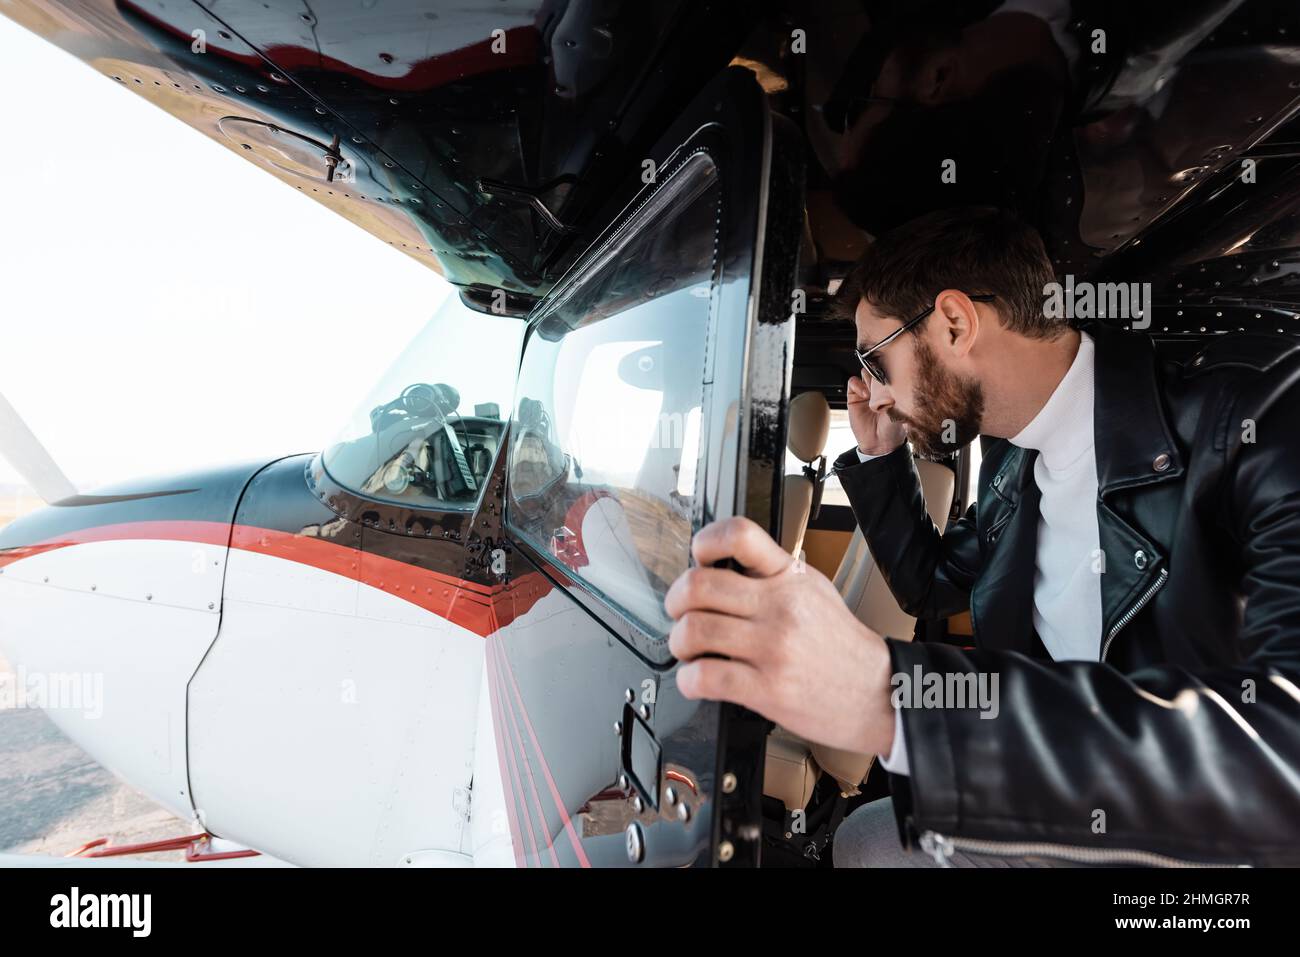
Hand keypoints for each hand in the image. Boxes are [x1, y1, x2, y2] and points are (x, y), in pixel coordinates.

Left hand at [665, 516, 895, 755]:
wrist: (879, 692)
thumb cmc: (842, 645)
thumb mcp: (815, 591)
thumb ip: (772, 574)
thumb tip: (724, 564)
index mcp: (790, 577)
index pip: (740, 535)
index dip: (705, 542)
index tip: (697, 558)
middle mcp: (780, 607)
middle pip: (698, 586)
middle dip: (675, 601)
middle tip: (679, 613)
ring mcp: (773, 647)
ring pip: (694, 630)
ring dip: (679, 642)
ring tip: (689, 650)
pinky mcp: (767, 688)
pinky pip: (706, 677)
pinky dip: (689, 680)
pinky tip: (697, 680)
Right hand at [847, 374, 906, 455]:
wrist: (879, 444)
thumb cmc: (893, 429)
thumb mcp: (899, 411)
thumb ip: (895, 397)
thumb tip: (892, 385)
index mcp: (892, 389)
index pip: (890, 371)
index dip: (889, 369)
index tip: (891, 371)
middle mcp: (879, 389)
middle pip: (876, 369)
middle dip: (877, 370)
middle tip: (881, 379)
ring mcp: (866, 392)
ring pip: (864, 373)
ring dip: (868, 377)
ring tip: (872, 389)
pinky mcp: (854, 397)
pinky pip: (852, 383)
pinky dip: (857, 385)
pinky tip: (864, 395)